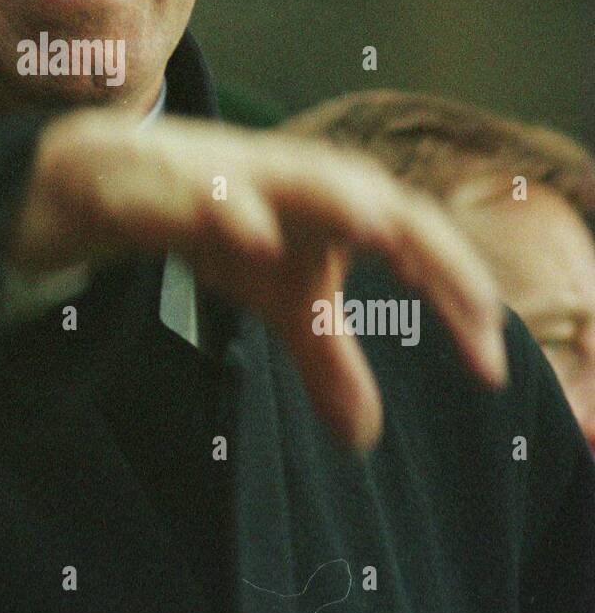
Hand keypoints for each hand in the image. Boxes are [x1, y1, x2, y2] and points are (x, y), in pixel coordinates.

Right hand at [8, 110, 506, 449]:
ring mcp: (236, 174)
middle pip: (372, 195)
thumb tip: (365, 438)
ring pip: (293, 176)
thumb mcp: (281, 296)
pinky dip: (230, 209)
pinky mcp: (174, 183)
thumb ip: (327, 354)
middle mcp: (297, 179)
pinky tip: (254, 234)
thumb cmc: (225, 225)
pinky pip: (203, 194)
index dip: (458, 290)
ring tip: (377, 226)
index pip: (415, 238)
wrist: (123, 180)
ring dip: (336, 196)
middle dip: (418, 241)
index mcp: (336, 202)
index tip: (489, 363)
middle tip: (464, 300)